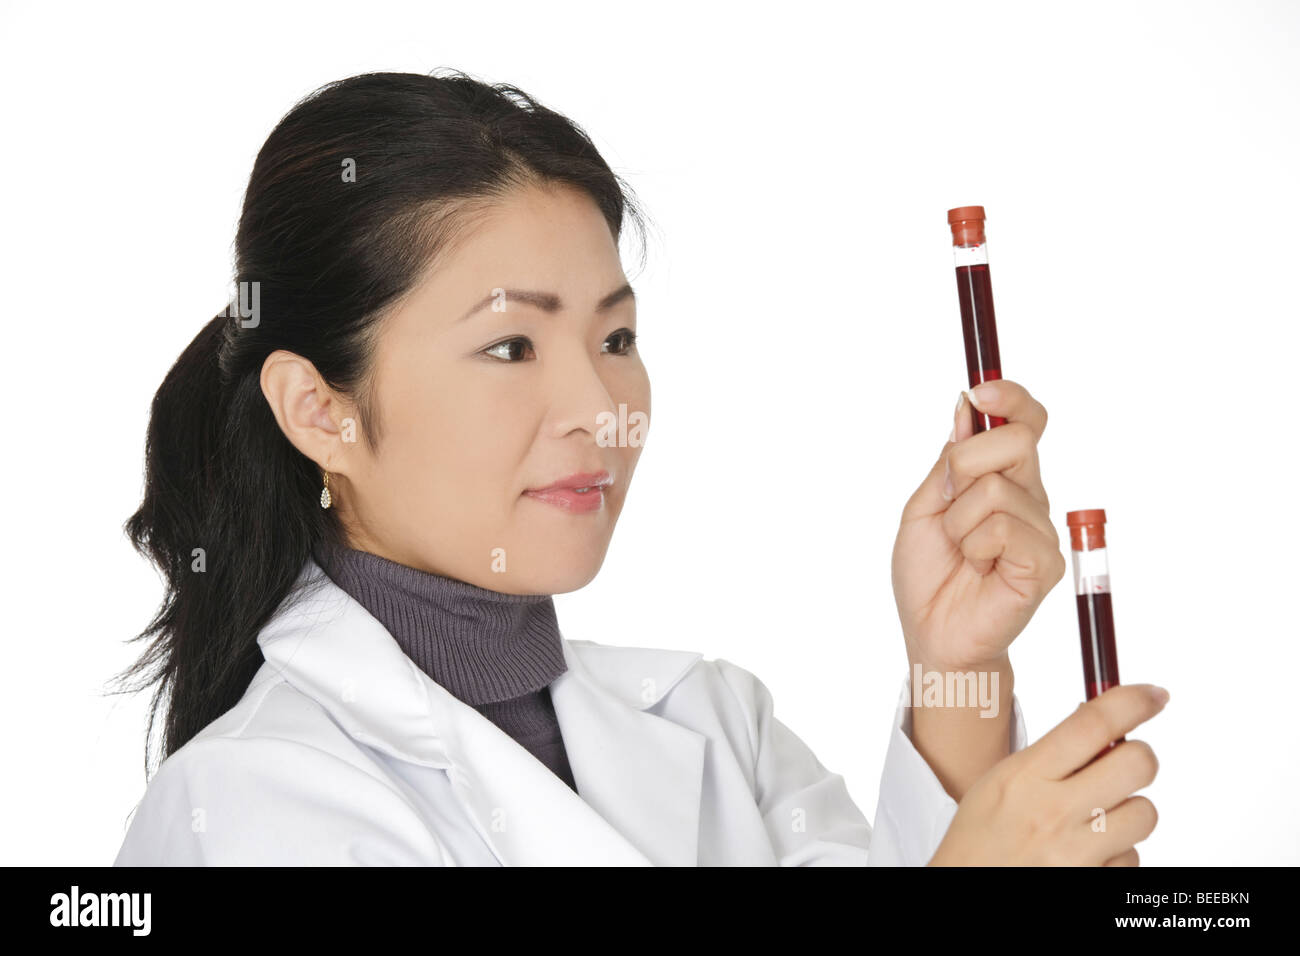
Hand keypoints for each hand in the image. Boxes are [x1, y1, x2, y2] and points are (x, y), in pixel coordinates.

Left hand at [891, 379, 1064, 670]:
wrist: (933, 631)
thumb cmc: (929, 574)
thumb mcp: (924, 506)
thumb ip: (949, 460)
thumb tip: (966, 406)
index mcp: (1002, 477)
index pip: (1025, 421)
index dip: (1009, 397)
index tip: (981, 392)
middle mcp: (1029, 496)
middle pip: (1016, 439)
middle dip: (966, 463)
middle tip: (949, 501)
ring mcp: (1041, 528)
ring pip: (995, 489)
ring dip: (958, 521)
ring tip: (961, 551)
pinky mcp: (1045, 561)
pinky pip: (1002, 528)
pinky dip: (974, 546)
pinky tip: (978, 567)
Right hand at [928, 683, 1166, 864]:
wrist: (968, 888)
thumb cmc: (981, 838)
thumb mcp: (1001, 784)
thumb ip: (1051, 758)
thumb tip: (1107, 730)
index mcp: (1025, 776)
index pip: (1093, 722)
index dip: (1134, 702)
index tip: (1155, 695)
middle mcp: (1052, 812)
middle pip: (1137, 763)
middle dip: (1138, 757)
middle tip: (1122, 763)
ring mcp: (1076, 854)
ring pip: (1145, 813)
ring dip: (1129, 812)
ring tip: (1095, 819)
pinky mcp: (1094, 882)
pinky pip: (1133, 858)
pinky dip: (1117, 854)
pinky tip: (1087, 853)